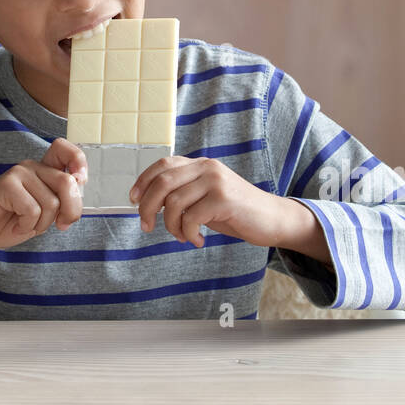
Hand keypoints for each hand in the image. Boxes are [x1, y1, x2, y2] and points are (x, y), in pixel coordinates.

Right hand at [0, 137, 87, 249]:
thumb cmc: (7, 222)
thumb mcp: (42, 214)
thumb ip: (60, 201)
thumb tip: (78, 190)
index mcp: (42, 171)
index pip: (65, 150)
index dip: (79, 161)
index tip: (81, 180)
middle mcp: (32, 167)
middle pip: (68, 183)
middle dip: (71, 210)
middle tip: (61, 225)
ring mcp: (19, 173)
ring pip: (51, 202)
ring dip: (42, 224)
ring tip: (25, 224)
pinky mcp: (7, 184)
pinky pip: (32, 209)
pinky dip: (26, 225)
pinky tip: (14, 224)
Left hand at [129, 155, 282, 248]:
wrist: (271, 219)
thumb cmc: (235, 212)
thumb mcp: (205, 198)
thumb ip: (183, 194)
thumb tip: (147, 204)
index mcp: (200, 164)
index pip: (162, 165)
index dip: (142, 181)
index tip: (132, 200)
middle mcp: (206, 167)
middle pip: (162, 182)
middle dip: (147, 207)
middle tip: (146, 226)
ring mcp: (216, 181)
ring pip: (173, 202)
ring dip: (171, 226)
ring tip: (182, 237)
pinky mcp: (224, 198)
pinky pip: (191, 217)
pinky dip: (188, 233)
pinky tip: (197, 240)